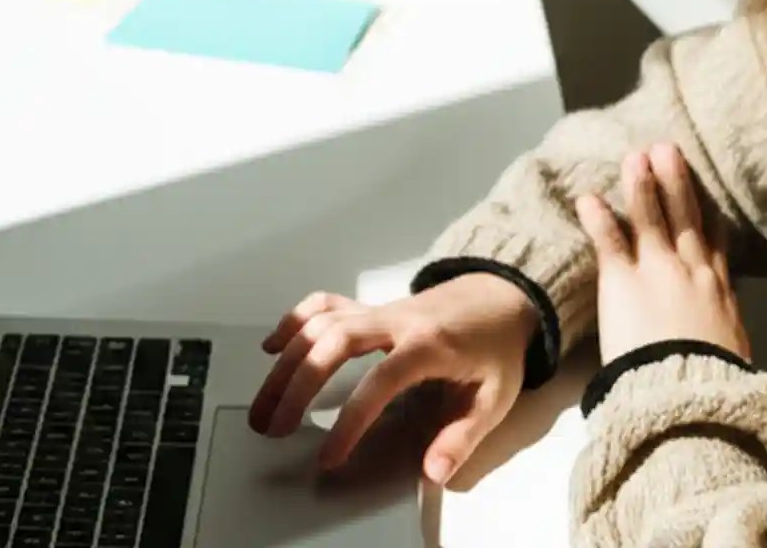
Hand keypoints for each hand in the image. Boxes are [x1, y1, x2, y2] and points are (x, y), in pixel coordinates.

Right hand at [249, 274, 538, 484]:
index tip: (330, 454)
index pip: (380, 381)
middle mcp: (395, 321)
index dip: (352, 419)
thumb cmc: (496, 349)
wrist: (502, 295)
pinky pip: (324, 303)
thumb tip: (433, 471)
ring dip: (286, 361)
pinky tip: (272, 346)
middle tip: (274, 425)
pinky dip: (294, 320)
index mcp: (428, 345)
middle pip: (334, 342)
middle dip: (298, 384)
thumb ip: (462, 436)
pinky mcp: (369, 306)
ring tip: (264, 402)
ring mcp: (378, 310)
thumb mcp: (494, 397)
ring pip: (321, 324)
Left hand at [574, 144, 749, 364]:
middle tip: (667, 150)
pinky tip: (588, 198)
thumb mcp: (733, 353)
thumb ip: (726, 334)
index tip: (703, 192)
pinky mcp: (624, 281)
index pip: (714, 243)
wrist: (691, 393)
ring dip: (642, 186)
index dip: (706, 214)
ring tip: (636, 156)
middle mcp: (693, 272)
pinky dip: (599, 218)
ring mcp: (658, 271)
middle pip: (687, 218)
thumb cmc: (712, 384)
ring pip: (652, 219)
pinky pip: (610, 241)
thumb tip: (725, 336)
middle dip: (677, 182)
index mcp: (720, 292)